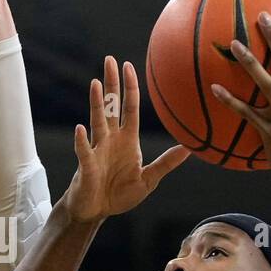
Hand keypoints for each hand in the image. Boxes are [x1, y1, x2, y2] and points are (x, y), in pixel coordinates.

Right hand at [65, 57, 189, 223]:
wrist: (97, 210)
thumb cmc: (120, 194)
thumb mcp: (148, 179)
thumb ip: (166, 163)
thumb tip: (190, 149)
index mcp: (127, 140)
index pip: (129, 108)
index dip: (130, 87)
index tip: (129, 65)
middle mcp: (110, 140)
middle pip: (111, 105)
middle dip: (112, 83)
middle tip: (110, 59)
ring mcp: (97, 150)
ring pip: (97, 121)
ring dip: (97, 103)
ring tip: (96, 83)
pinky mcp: (87, 166)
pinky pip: (84, 151)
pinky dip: (81, 141)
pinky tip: (80, 129)